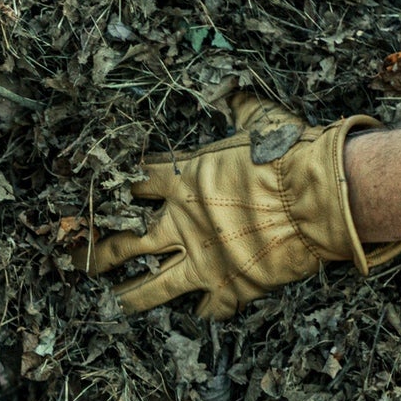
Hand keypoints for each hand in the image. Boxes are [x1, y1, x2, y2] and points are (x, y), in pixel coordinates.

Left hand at [83, 93, 400, 316]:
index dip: (111, 193)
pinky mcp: (229, 288)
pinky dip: (204, 311)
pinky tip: (198, 312)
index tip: (93, 202)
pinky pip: (208, 309)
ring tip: (114, 301)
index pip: (132, 186)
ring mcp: (203, 261)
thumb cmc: (292, 155)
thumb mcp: (261, 120)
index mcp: (184, 181)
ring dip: (129, 296)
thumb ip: (239, 106)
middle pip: (124, 244)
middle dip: (98, 254)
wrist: (322, 197)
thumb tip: (231, 88)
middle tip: (78, 261)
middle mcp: (183, 224)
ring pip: (150, 287)